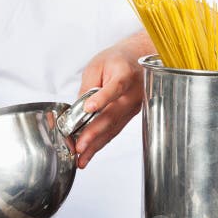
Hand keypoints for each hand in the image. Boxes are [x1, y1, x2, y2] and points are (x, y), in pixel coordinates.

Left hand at [75, 31, 153, 167]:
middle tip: (79, 147)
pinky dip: (101, 143)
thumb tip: (77, 111)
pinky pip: (114, 131)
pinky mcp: (130, 116)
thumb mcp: (97, 65)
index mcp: (125, 74)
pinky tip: (89, 153)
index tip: (89, 108)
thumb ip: (87, 87)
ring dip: (96, 145)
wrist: (140, 58)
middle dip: (93, 133)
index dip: (102, 98)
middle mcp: (132, 94)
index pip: (114, 87)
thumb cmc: (118, 60)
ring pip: (113, 128)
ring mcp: (133, 107)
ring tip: (82, 159)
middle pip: (112, 115)